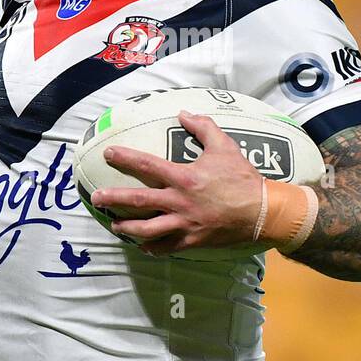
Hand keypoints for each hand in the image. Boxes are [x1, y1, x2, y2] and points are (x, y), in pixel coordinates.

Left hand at [90, 110, 263, 255]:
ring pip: (147, 230)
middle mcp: (179, 202)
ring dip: (128, 227)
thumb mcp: (224, 146)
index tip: (109, 153)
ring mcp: (184, 224)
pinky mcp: (192, 240)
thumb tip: (183, 113)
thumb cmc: (242, 178)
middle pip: (139, 201)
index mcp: (184, 177)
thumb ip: (203, 127)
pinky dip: (152, 247)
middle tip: (97, 198)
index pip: (147, 165)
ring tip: (115, 225)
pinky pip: (166, 247)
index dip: (126, 158)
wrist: (262, 212)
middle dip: (114, 199)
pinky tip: (142, 245)